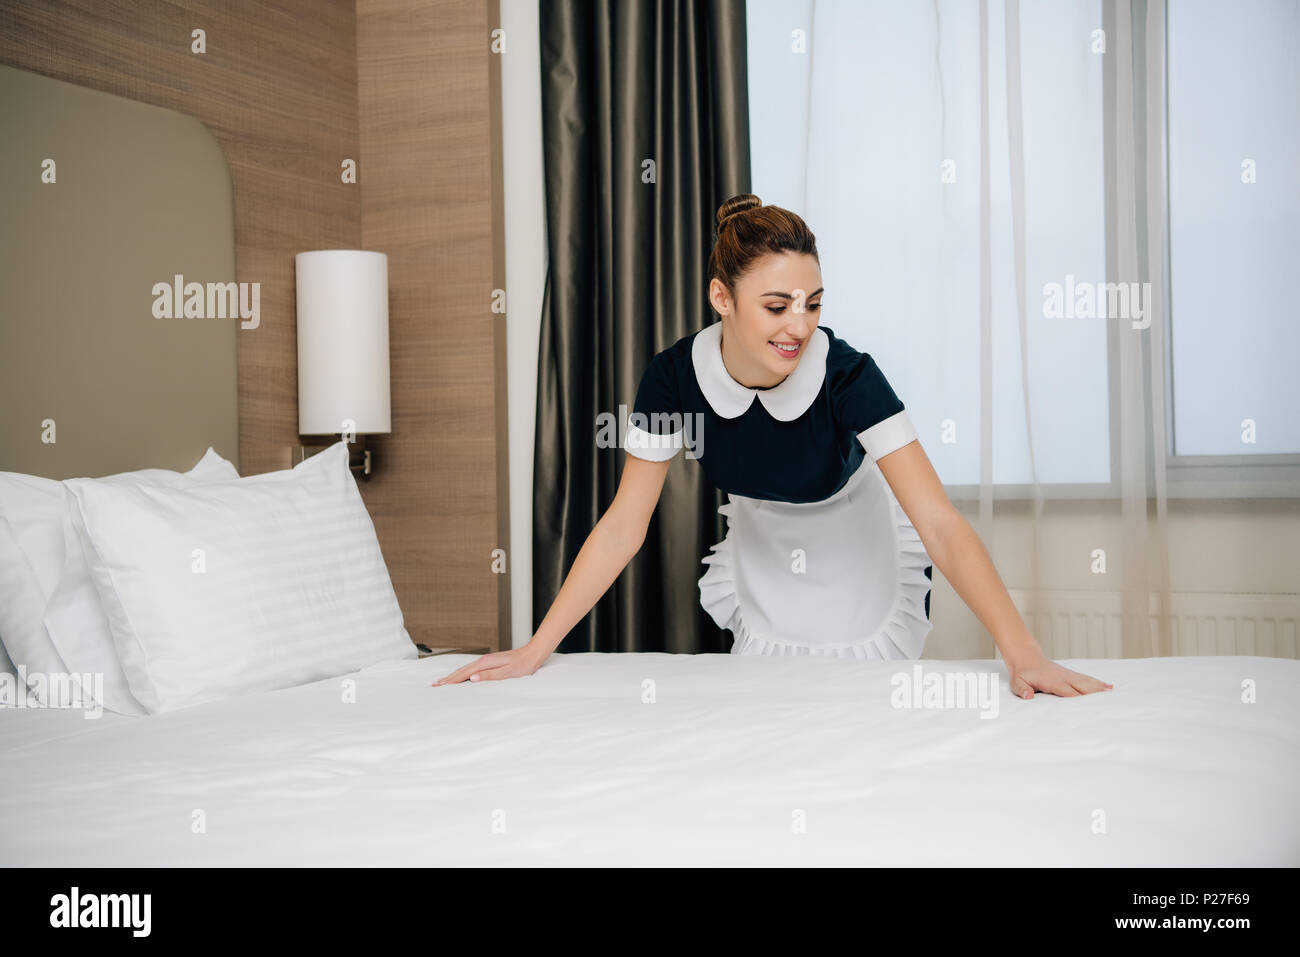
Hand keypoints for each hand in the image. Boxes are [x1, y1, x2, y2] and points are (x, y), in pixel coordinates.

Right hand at [431, 645, 547, 685]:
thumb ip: (490, 676)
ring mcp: (486, 661)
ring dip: (454, 676)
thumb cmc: (523, 665)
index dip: (451, 681)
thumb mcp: (507, 673)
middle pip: (461, 671)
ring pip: (465, 670)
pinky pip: (472, 669)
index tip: (439, 686)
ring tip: (444, 682)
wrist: (533, 654)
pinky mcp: (490, 663)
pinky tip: (462, 677)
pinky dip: (463, 674)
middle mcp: (483, 661)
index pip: (464, 674)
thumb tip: (472, 678)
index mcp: (485, 663)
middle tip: (435, 685)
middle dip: (448, 678)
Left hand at [1006, 650, 1112, 698]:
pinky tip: (1109, 687)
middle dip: (1093, 693)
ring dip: (1099, 687)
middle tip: (1108, 701)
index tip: (1088, 707)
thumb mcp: (1017, 682)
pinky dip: (1098, 683)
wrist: (1026, 658)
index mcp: (1051, 681)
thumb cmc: (1022, 673)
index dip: (1076, 698)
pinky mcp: (1071, 675)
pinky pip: (1086, 679)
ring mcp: (1068, 675)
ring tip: (1112, 693)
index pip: (1066, 691)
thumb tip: (1028, 696)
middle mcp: (1062, 677)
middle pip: (1080, 686)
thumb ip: (1022, 689)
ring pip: (1086, 681)